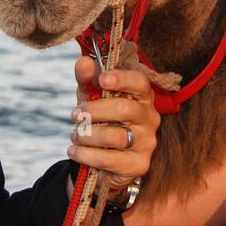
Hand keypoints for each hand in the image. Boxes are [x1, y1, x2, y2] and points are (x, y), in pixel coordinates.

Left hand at [68, 56, 160, 198]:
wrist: (105, 158)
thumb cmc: (101, 120)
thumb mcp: (92, 97)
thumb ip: (88, 79)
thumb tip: (84, 61)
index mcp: (142, 97)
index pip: (140, 83)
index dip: (122, 79)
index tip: (102, 79)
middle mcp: (150, 118)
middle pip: (124, 109)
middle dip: (94, 111)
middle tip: (74, 115)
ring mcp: (147, 142)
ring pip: (114, 136)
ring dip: (87, 135)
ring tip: (75, 135)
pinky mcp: (139, 164)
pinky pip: (108, 159)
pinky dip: (86, 155)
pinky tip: (74, 151)